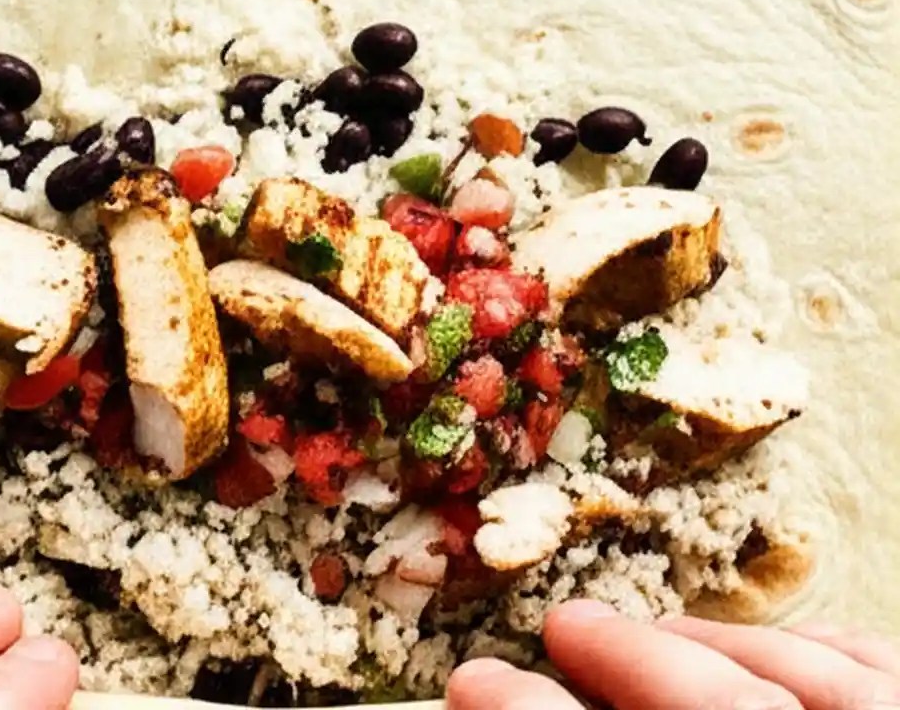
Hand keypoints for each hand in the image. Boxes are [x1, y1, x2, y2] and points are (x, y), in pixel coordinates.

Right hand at [448, 600, 899, 709]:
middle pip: (712, 705)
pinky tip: (794, 643)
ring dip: (722, 649)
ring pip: (812, 685)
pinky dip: (831, 652)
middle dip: (628, 657)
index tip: (473, 682)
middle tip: (566, 629)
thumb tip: (505, 705)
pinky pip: (889, 679)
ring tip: (660, 635)